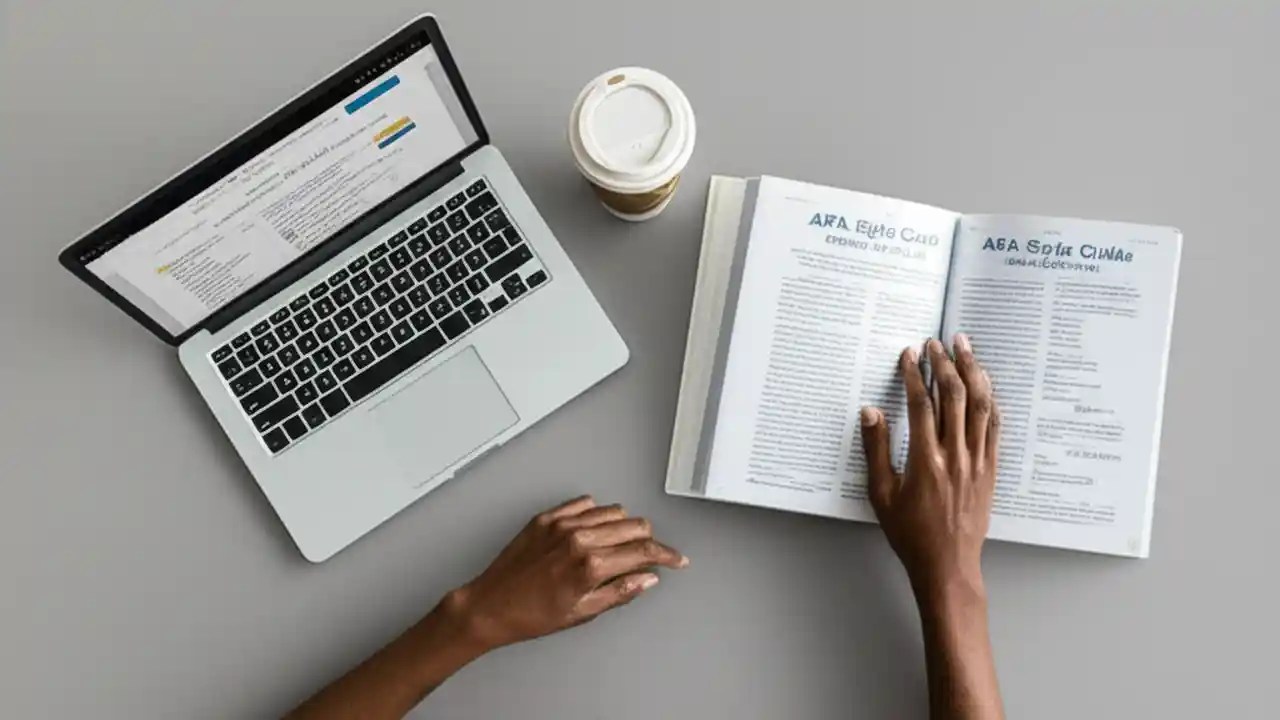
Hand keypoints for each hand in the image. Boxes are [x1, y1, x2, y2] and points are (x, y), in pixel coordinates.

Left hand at [446, 496, 688, 651]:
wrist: (491, 605)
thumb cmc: (532, 615)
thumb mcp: (583, 612)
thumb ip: (621, 592)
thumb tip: (648, 579)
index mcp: (591, 565)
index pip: (644, 552)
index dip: (667, 556)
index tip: (677, 560)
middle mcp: (579, 538)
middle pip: (634, 526)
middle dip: (648, 541)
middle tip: (648, 556)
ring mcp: (562, 524)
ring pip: (613, 512)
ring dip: (624, 527)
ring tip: (619, 546)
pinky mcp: (547, 517)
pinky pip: (584, 504)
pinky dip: (597, 515)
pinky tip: (594, 531)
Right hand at [859, 335, 999, 597]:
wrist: (947, 564)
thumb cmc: (910, 533)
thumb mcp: (881, 493)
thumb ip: (876, 450)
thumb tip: (870, 412)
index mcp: (926, 460)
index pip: (921, 403)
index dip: (914, 374)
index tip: (908, 355)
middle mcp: (955, 455)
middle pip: (954, 396)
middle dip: (945, 363)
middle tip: (935, 343)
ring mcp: (977, 460)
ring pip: (980, 404)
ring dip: (972, 372)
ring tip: (964, 349)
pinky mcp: (990, 468)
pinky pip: (994, 425)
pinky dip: (990, 399)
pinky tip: (984, 385)